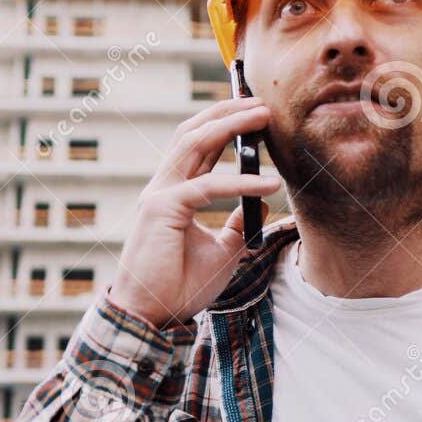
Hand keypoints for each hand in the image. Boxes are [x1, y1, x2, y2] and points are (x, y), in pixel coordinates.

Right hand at [106, 95, 281, 329]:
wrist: (151, 316)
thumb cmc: (179, 286)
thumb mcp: (222, 251)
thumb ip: (237, 225)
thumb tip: (263, 205)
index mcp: (173, 194)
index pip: (198, 147)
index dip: (224, 125)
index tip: (255, 115)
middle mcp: (163, 187)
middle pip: (194, 133)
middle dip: (228, 113)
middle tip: (263, 105)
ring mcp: (159, 195)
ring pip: (195, 144)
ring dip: (231, 126)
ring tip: (264, 117)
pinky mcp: (162, 210)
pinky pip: (208, 186)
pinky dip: (241, 182)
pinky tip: (269, 184)